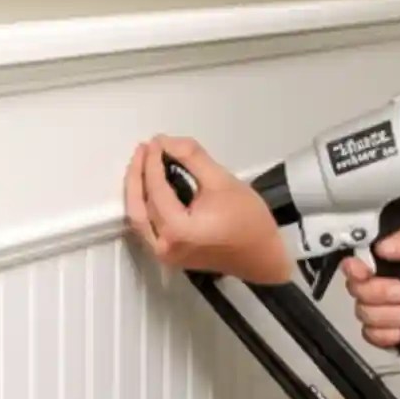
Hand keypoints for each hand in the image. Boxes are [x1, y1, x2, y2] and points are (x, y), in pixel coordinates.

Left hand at [123, 135, 291, 283]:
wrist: (262, 256)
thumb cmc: (249, 221)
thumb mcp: (222, 180)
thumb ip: (191, 157)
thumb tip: (166, 142)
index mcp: (179, 230)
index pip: (156, 189)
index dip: (153, 162)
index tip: (156, 142)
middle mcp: (165, 246)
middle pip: (138, 205)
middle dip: (138, 174)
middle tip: (144, 149)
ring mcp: (164, 255)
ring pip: (137, 218)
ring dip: (136, 190)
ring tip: (143, 163)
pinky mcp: (168, 255)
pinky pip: (146, 228)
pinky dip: (144, 205)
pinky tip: (149, 186)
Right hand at [340, 221, 399, 380]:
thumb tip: (383, 247)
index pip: (361, 257)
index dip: (356, 264)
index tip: (364, 270)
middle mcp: (391, 283)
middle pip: (356, 286)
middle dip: (375, 291)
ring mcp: (390, 311)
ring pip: (363, 312)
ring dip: (386, 315)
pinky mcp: (392, 336)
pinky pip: (370, 336)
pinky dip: (385, 335)